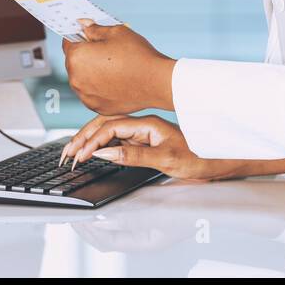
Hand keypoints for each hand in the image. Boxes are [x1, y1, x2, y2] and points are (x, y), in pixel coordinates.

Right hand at [59, 114, 225, 180]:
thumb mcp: (165, 160)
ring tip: (72, 150)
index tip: (80, 155)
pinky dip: (101, 144)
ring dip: (89, 140)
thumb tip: (105, 153)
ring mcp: (143, 132)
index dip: (92, 141)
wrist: (217, 158)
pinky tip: (92, 150)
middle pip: (104, 126)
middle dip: (83, 138)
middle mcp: (143, 125)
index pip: (111, 129)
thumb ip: (133, 156)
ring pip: (108, 132)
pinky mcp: (145, 140)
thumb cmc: (198, 157)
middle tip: (66, 152)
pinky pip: (117, 139)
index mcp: (147, 124)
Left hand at [62, 21, 175, 114]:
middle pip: (74, 62)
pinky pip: (92, 93)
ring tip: (113, 66)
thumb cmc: (137, 56)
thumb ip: (94, 29)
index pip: (68, 42)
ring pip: (82, 79)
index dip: (79, 36)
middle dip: (85, 55)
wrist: (157, 82)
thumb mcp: (116, 32)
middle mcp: (76, 79)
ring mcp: (86, 96)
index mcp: (77, 57)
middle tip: (105, 51)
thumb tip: (83, 24)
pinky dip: (98, 87)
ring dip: (90, 72)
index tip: (87, 36)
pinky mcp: (96, 107)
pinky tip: (115, 80)